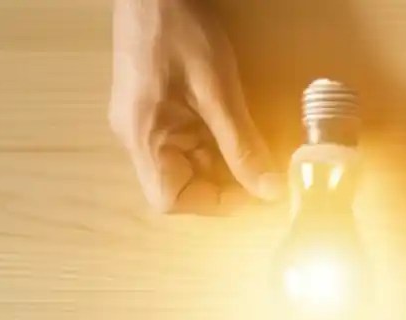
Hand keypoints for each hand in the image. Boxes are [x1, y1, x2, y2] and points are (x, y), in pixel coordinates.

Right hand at [109, 0, 281, 212]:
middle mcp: (136, 137)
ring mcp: (145, 123)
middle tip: (265, 170)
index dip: (213, 204)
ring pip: (187, 164)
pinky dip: (216, 143)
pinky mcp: (156, 109)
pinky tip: (239, 128)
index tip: (253, 193)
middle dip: (224, 182)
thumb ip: (241, 145)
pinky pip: (186, 141)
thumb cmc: (178, 29)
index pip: (170, 200)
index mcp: (141, 137)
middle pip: (181, 184)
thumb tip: (269, 190)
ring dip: (224, 163)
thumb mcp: (217, 91)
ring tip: (257, 147)